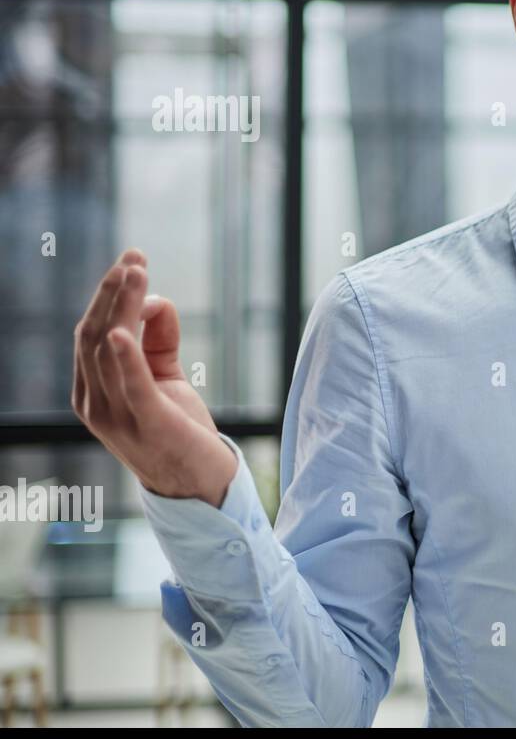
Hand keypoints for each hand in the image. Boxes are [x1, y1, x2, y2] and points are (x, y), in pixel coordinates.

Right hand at [72, 249, 237, 506]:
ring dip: (122, 308)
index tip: (130, 261)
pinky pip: (130, 385)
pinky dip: (125, 356)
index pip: (91, 334)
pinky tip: (124, 329)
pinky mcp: (147, 423)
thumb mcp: (164, 377)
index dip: (108, 295)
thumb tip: (156, 299)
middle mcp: (95, 403)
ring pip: (109, 351)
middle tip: (134, 257)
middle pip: (96, 335)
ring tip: (135, 273)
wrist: (199, 482)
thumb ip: (157, 340)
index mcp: (93, 391)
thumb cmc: (178, 428)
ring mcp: (116, 416)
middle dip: (114, 292)